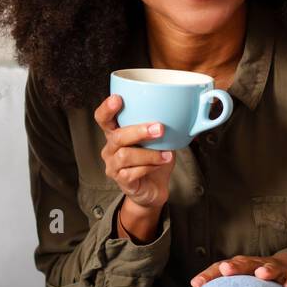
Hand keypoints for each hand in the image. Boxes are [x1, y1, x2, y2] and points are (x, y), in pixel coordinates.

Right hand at [94, 95, 176, 210]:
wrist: (154, 188)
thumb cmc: (154, 160)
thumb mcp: (158, 139)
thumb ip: (161, 126)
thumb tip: (183, 111)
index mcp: (116, 133)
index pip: (103, 118)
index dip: (107, 109)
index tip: (117, 99)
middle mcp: (110, 148)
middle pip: (117, 136)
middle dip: (138, 131)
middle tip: (159, 129)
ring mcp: (113, 165)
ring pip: (125, 155)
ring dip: (149, 154)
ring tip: (166, 154)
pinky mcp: (121, 180)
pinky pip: (133, 172)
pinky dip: (150, 167)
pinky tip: (160, 164)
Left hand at [189, 253, 286, 286]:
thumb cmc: (257, 279)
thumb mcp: (240, 283)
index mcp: (240, 267)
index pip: (222, 268)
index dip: (209, 275)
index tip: (197, 284)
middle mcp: (257, 266)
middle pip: (245, 264)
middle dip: (236, 267)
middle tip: (226, 270)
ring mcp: (277, 270)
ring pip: (271, 268)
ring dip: (267, 270)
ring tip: (262, 275)